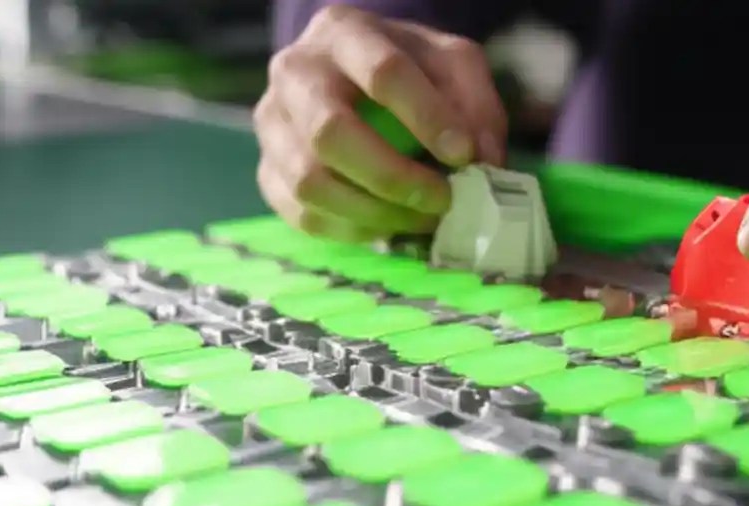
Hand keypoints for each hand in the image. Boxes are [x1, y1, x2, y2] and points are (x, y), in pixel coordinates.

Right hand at [255, 5, 506, 241]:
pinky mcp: (267, 172)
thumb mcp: (451, 65)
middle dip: (393, 177)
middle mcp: (294, 73)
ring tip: (420, 220)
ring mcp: (272, 125)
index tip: (465, 154)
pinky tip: (389, 226)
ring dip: (374, 213)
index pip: (382, 73)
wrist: (352, 78)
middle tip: (442, 200)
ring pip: (310, 182)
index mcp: (342, 32)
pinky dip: (352, 230)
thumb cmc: (407, 70)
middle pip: (330, 132)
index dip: (427, 117)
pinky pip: (302, 214)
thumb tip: (481, 161)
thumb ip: (475, 104)